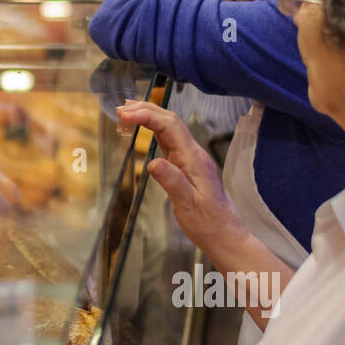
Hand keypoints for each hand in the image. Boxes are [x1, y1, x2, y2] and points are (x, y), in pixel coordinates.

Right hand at [116, 100, 247, 255]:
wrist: (224, 234)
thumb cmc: (207, 223)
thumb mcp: (188, 205)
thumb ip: (172, 182)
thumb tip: (152, 163)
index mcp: (193, 159)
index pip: (169, 127)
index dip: (146, 116)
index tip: (125, 115)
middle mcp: (193, 153)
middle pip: (170, 121)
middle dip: (146, 110)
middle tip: (120, 109)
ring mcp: (190, 158)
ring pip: (169, 128)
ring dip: (149, 116)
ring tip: (127, 113)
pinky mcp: (187, 164)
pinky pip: (169, 140)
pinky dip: (153, 130)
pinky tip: (144, 129)